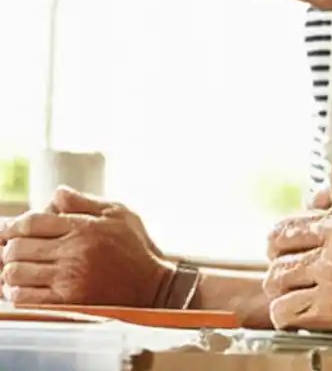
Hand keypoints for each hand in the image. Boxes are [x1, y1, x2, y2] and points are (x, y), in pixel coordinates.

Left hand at [0, 196, 168, 306]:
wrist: (153, 286)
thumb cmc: (136, 247)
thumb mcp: (120, 214)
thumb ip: (86, 201)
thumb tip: (57, 193)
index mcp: (84, 228)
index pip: (31, 223)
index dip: (13, 225)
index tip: (8, 229)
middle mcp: (74, 253)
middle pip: (18, 247)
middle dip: (10, 247)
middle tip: (13, 249)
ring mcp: (69, 279)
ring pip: (16, 273)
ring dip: (10, 269)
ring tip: (17, 267)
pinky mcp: (68, 302)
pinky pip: (24, 298)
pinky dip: (15, 291)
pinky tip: (22, 286)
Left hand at [263, 171, 331, 336]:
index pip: (289, 226)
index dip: (287, 234)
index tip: (293, 241)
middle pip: (276, 254)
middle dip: (281, 258)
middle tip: (293, 263)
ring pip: (277, 285)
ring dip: (282, 285)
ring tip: (296, 286)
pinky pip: (288, 315)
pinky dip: (287, 313)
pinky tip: (302, 308)